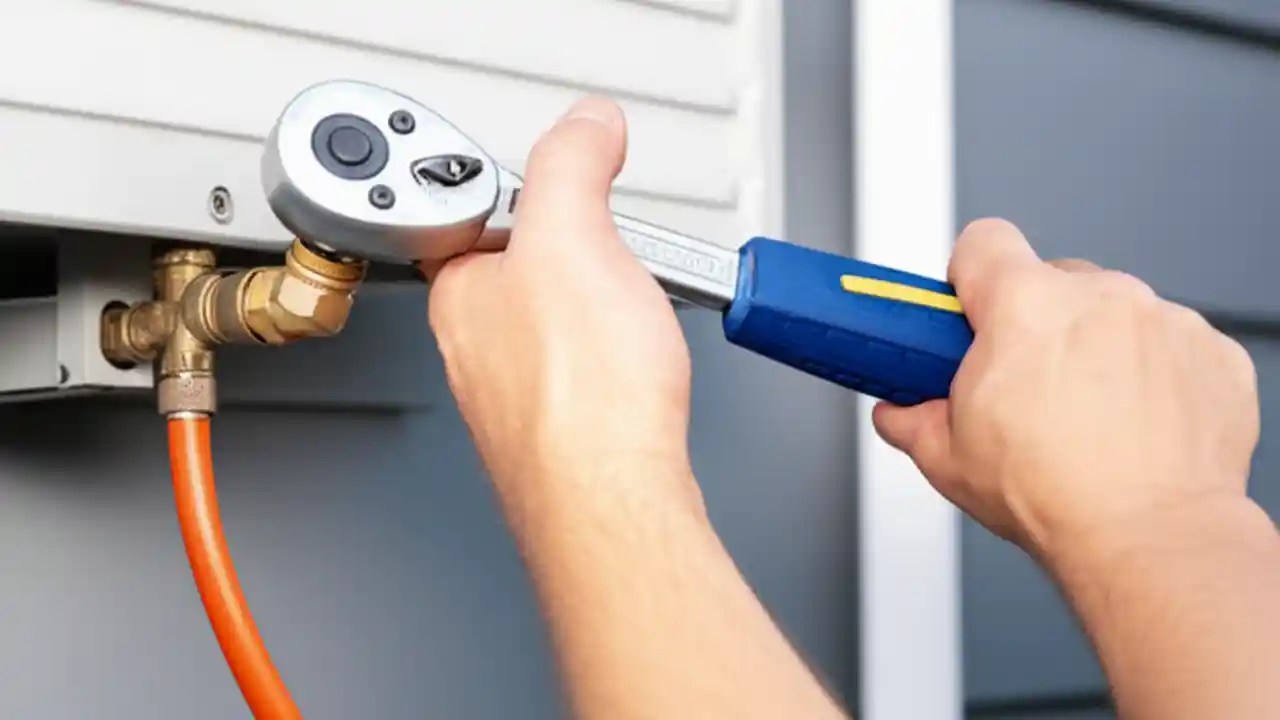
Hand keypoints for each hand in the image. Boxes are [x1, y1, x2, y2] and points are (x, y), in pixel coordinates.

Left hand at [423, 98, 698, 511]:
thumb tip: (586, 123)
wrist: (615, 499)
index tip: (566, 176)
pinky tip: (634, 367)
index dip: (522, 184)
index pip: (473, 213)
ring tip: (631, 312)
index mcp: (460, 291)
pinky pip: (586, 371)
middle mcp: (476, 347)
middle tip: (615, 251)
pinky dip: (614, 358)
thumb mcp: (572, 234)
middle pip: (523, 268)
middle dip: (577, 251)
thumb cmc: (582, 394)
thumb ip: (571, 164)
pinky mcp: (561, 433)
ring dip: (599, 308)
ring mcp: (517, 396)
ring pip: (556, 324)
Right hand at [874, 219, 1260, 564]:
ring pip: (1115, 314)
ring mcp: (1163, 320)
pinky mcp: (1212, 353)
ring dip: (1098, 350)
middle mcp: (1099, 297)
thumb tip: (899, 412)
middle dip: (1036, 325)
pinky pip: (1171, 346)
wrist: (1149, 538)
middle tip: (1025, 386)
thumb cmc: (1056, 497)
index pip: (982, 242)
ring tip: (1087, 417)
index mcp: (1024, 306)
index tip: (968, 313)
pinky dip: (1154, 376)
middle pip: (1052, 282)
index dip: (969, 276)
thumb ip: (911, 419)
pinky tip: (1137, 426)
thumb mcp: (947, 460)